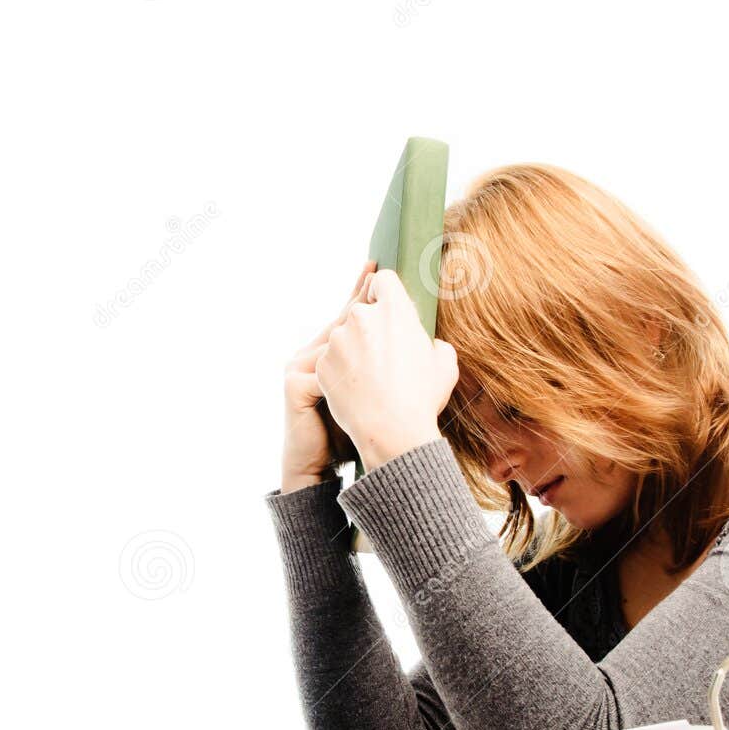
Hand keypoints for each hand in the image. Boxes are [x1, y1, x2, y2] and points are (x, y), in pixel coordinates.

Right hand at [281, 261, 374, 492]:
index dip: (362, 288)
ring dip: (362, 349)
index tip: (375, 263)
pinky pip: (327, 370)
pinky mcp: (294, 384)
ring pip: (338, 342)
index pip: (349, 311)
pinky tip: (370, 386)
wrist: (322, 466)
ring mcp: (300, 365)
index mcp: (331, 350)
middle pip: (343, 320)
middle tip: (381, 277)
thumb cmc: (350, 430)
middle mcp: (312, 351)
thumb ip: (391, 369)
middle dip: (366, 307)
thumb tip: (434, 345)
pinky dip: (351, 379)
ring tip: (388, 347)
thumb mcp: (376, 393)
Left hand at [316, 268, 457, 470]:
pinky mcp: (322, 363)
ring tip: (370, 379)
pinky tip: (356, 390)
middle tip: (382, 354)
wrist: (392, 432)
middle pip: (362, 310)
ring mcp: (338, 340)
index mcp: (394, 310)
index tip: (386, 305)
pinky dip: (341, 371)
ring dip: (354, 350)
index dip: (386, 291)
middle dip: (370, 327)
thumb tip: (430, 345)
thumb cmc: (422, 398)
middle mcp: (362, 318)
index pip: (384, 280)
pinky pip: (331, 360)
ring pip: (345, 336)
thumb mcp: (444, 366)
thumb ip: (435, 345)